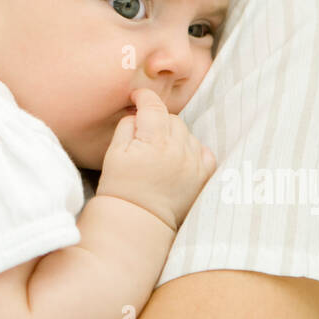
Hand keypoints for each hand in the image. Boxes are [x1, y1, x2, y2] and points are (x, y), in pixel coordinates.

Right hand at [95, 88, 217, 230]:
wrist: (138, 221)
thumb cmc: (121, 187)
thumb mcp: (114, 153)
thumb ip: (126, 126)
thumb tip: (138, 113)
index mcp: (153, 141)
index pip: (153, 106)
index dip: (144, 97)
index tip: (137, 97)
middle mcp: (177, 149)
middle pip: (172, 118)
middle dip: (157, 120)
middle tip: (145, 133)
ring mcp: (193, 163)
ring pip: (187, 133)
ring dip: (174, 135)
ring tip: (160, 151)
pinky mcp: (203, 177)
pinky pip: (204, 151)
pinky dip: (193, 150)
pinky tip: (180, 158)